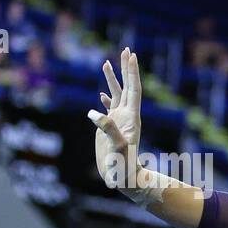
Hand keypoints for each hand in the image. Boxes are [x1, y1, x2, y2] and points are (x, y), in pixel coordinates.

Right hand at [88, 47, 144, 201]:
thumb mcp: (117, 147)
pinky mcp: (110, 129)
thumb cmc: (123, 165)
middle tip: (125, 50)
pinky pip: (109, 109)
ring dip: (113, 80)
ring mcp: (118, 122)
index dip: (131, 71)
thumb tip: (94, 113)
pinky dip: (105, 98)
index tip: (130, 55)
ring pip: (116, 95)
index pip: (133, 89)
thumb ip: (108, 129)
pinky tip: (101, 95)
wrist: (123, 178)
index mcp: (131, 117)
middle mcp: (127, 116)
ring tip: (107, 63)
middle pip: (127, 87)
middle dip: (125, 69)